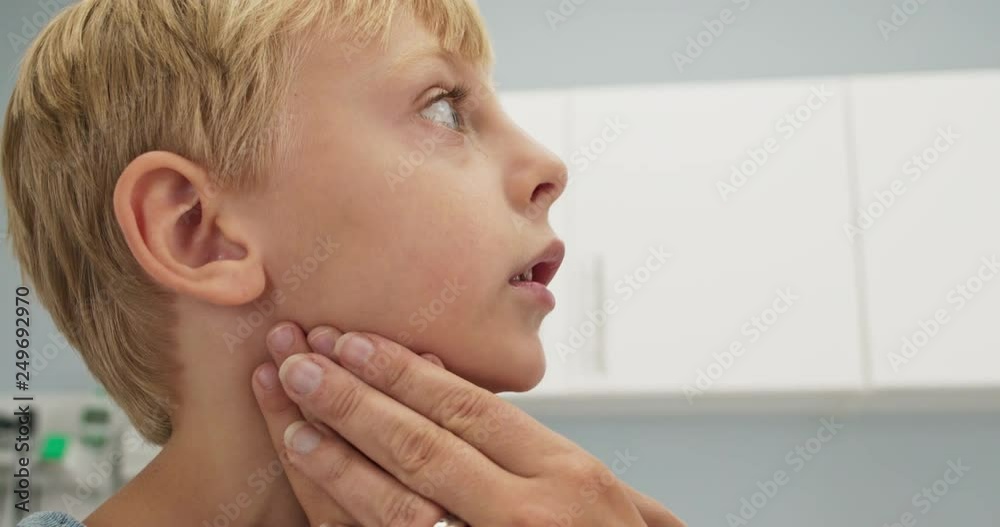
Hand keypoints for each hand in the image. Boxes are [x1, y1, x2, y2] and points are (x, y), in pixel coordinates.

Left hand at [252, 322, 685, 525]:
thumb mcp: (610, 495)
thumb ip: (543, 450)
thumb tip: (459, 391)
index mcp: (568, 474)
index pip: (470, 410)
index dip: (406, 372)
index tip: (354, 340)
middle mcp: (526, 513)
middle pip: (423, 444)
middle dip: (354, 397)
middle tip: (299, 356)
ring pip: (396, 499)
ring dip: (335, 449)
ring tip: (289, 407)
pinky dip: (340, 506)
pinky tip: (310, 472)